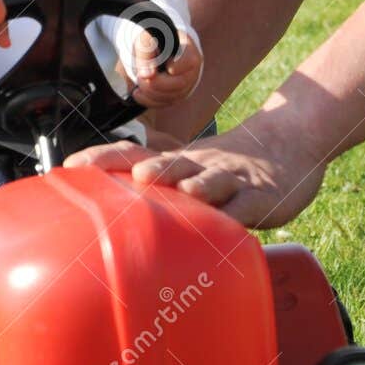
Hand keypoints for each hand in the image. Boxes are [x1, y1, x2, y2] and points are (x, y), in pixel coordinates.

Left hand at [64, 116, 328, 227]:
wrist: (292, 143)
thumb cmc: (231, 170)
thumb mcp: (192, 173)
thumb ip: (159, 195)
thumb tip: (107, 221)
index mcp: (179, 163)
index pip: (136, 154)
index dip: (106, 157)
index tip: (72, 164)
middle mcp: (200, 167)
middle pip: (171, 163)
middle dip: (152, 171)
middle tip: (133, 177)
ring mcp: (232, 179)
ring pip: (211, 179)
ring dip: (196, 184)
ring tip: (183, 189)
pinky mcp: (263, 195)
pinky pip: (248, 203)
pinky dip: (236, 209)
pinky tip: (228, 217)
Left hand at [130, 33, 202, 108]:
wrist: (158, 50)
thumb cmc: (154, 42)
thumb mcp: (147, 39)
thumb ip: (146, 53)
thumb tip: (147, 75)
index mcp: (189, 52)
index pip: (190, 61)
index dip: (177, 66)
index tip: (165, 66)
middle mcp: (192, 71)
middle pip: (180, 83)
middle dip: (157, 83)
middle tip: (141, 77)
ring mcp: (186, 86)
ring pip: (172, 97)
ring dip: (151, 93)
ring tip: (138, 82)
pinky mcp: (176, 96)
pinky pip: (165, 103)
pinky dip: (149, 100)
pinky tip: (137, 93)